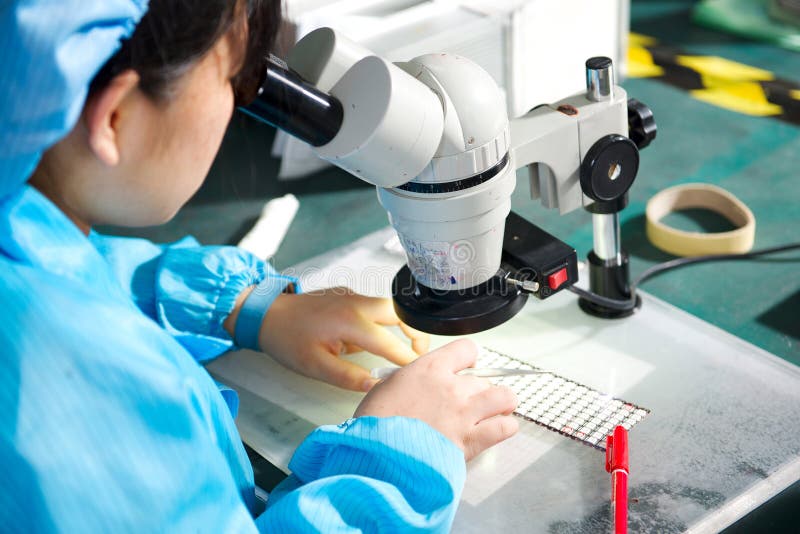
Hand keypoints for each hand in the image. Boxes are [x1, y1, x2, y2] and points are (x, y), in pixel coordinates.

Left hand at [257, 288, 428, 391]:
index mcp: (351, 321)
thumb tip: (377, 384)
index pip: (389, 342)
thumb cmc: (287, 340)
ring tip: (403, 349)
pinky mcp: (347, 295)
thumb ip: (348, 377)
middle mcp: (357, 303)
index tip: (418, 372)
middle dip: (415, 332)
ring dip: (400, 325)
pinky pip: (374, 306)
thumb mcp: (315, 366)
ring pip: (389, 307)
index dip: (407, 359)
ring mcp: (353, 295)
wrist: (266, 313)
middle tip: (419, 354)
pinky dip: (384, 321)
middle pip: (400, 313)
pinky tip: (375, 339)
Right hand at [354, 339, 518, 460]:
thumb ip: (411, 381)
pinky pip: (505, 427)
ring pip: (504, 397)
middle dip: (478, 391)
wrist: (379, 456)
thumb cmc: (375, 425)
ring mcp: (465, 414)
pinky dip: (504, 427)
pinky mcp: (473, 441)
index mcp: (430, 369)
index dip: (468, 359)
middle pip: (483, 379)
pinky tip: (495, 430)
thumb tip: (419, 385)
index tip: (464, 369)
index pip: (466, 349)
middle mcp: (452, 388)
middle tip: (469, 403)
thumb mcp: (387, 388)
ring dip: (501, 404)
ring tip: (494, 411)